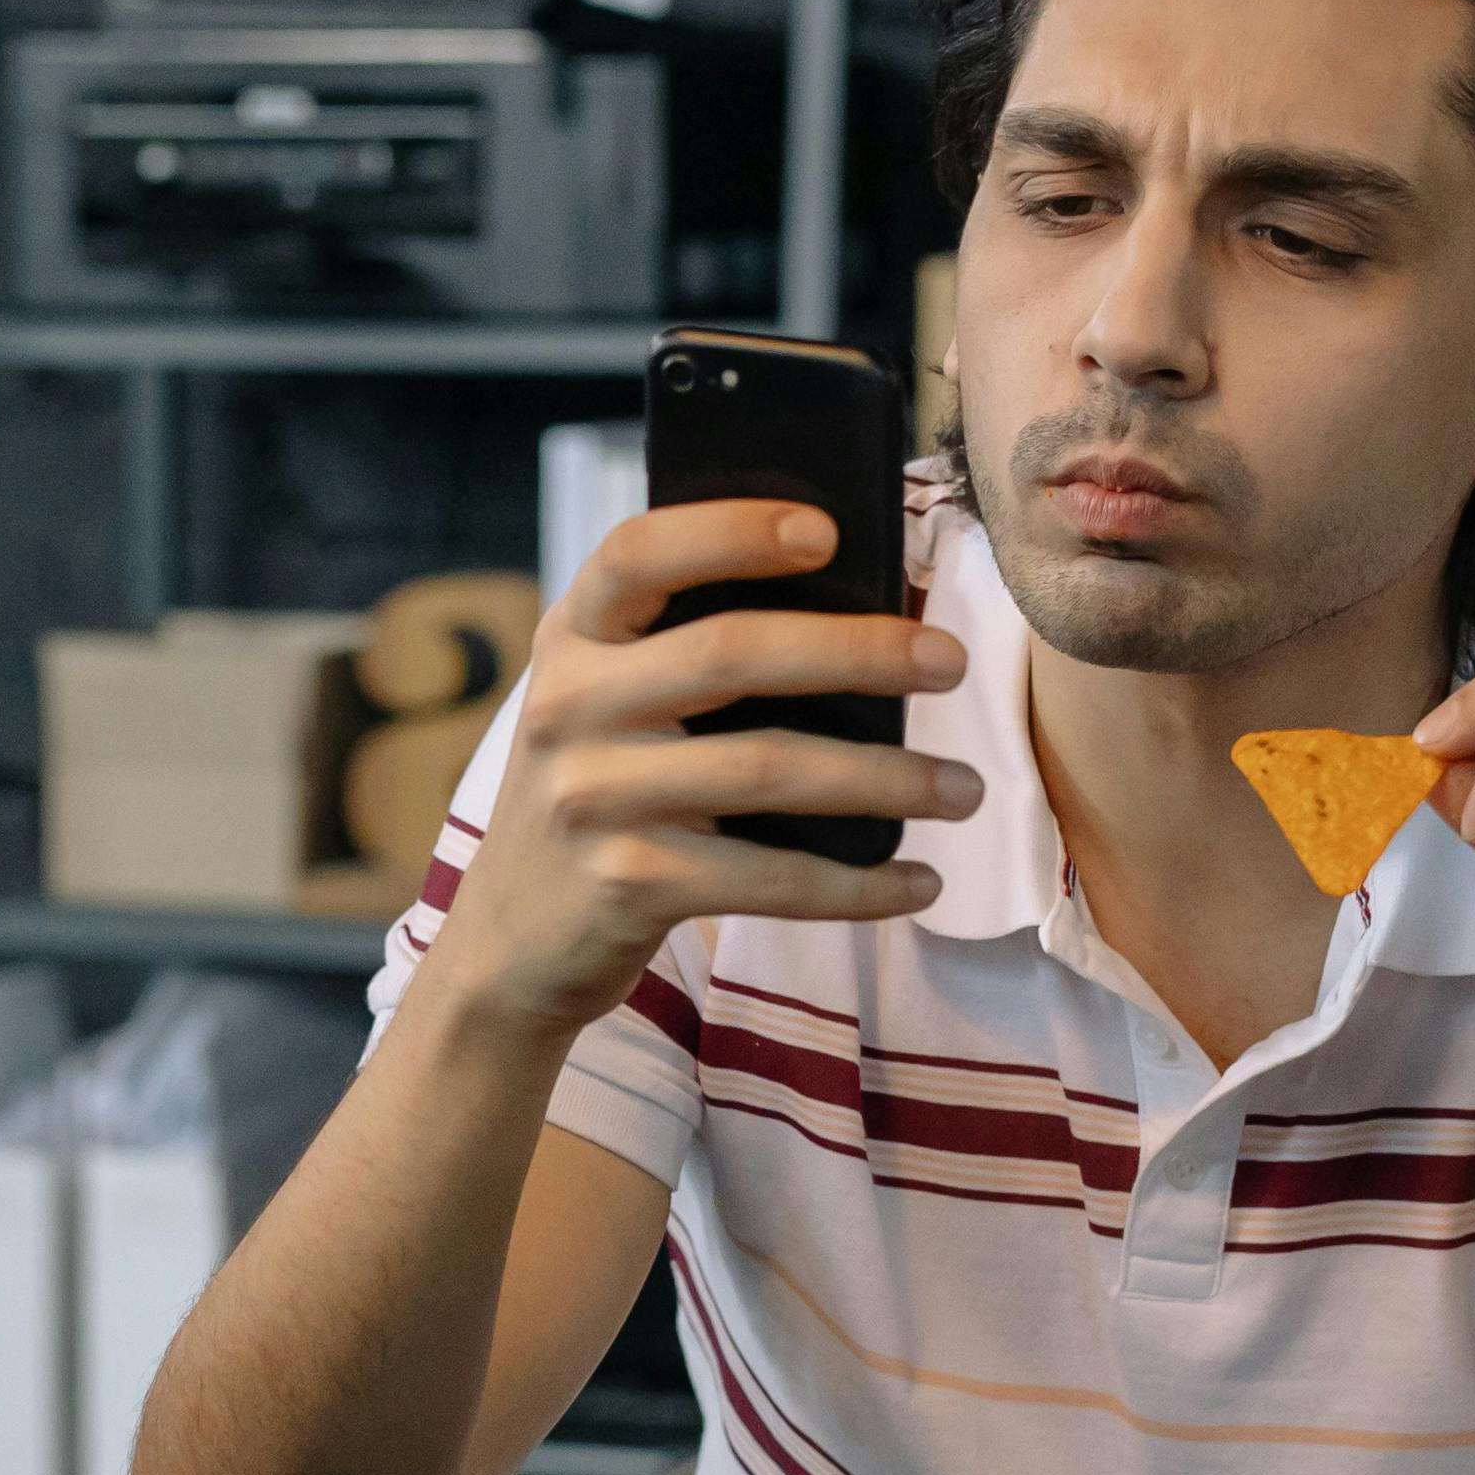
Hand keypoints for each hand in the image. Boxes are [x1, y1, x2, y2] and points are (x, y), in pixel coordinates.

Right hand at [409, 504, 980, 1050]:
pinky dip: (857, 884)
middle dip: (859, 650)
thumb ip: (678, 653)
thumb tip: (858, 612)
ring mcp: (591, 797)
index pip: (639, 553)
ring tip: (964, 788)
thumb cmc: (596, 799)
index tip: (828, 531)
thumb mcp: (603, 706)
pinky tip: (915, 880)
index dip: (730, 531)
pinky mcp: (626, 884)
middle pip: (732, 652)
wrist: (510, 944)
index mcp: (572, 640)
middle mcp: (569, 707)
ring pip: (769, 769)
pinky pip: (770, 878)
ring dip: (887, 778)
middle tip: (949, 660)